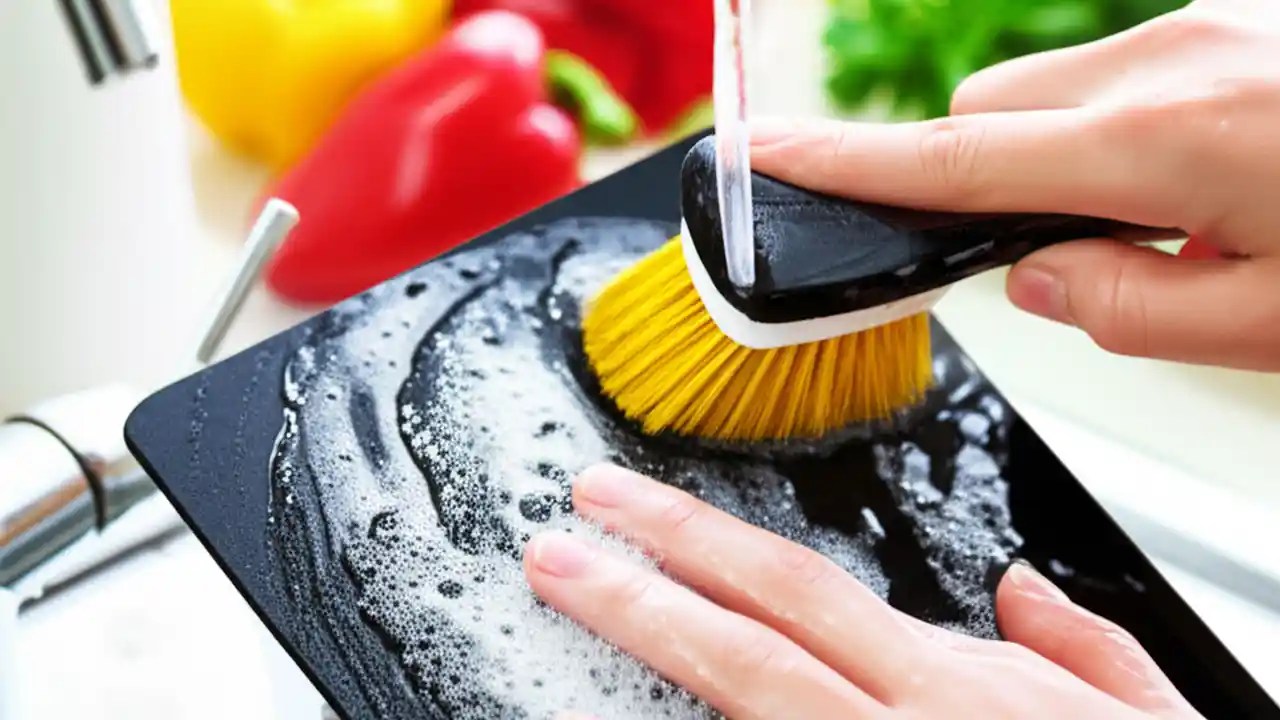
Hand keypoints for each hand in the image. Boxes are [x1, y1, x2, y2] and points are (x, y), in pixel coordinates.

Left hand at [523, 464, 1200, 718]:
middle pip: (742, 650)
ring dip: (648, 668)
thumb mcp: (1144, 717)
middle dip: (636, 590)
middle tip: (553, 546)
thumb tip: (1023, 592)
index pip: (794, 588)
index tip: (621, 506)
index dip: (695, 539)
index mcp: (956, 688)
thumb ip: (1080, 644)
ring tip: (570, 617)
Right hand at [750, 0, 1279, 371]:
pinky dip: (1124, 119)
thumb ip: (1131, 312)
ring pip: (1053, 88)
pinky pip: (1122, 64)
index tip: (758, 152)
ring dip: (1062, 150)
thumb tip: (1036, 279)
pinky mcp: (1232, 12)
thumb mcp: (1271, 324)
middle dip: (985, 179)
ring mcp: (1204, 20)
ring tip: (1173, 209)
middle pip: (988, 111)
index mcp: (1168, 141)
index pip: (954, 162)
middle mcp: (1171, 58)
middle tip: (1074, 247)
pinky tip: (1215, 161)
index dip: (840, 163)